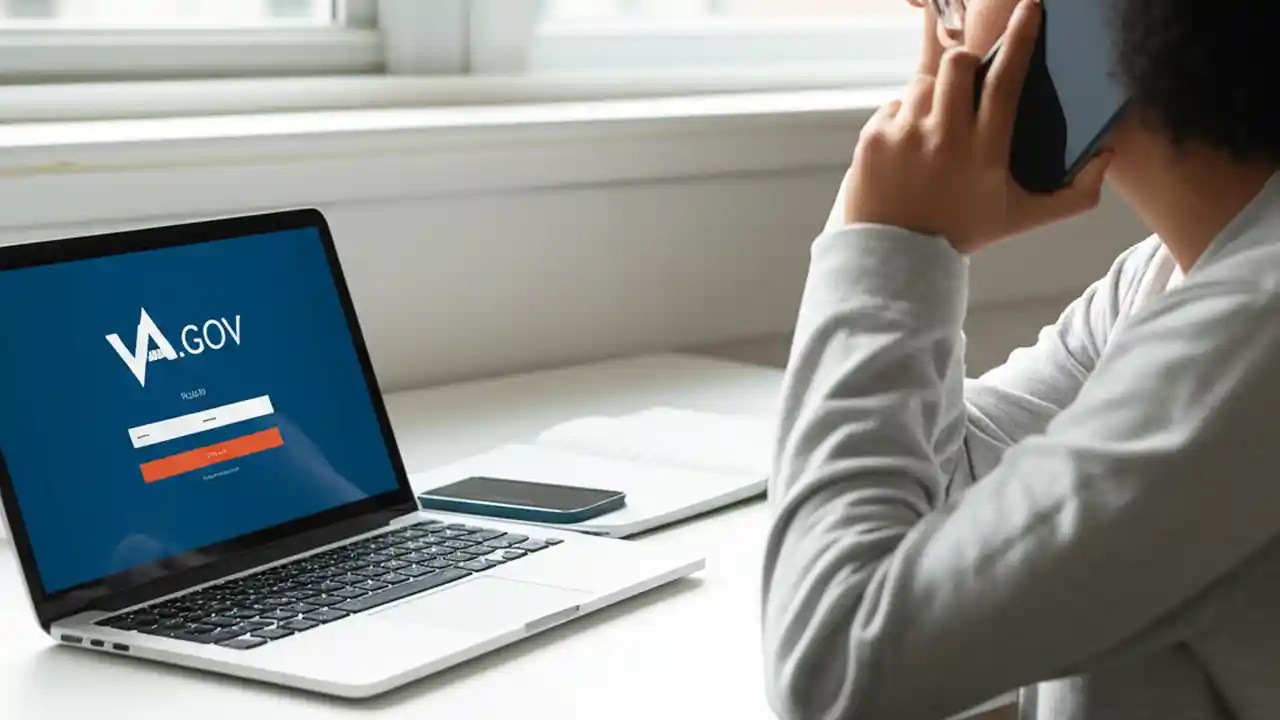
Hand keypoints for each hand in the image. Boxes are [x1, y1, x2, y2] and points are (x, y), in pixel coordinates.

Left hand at [844, 0, 1111, 254]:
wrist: (894, 257)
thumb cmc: (961, 232)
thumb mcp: (1022, 218)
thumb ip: (1075, 194)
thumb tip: (1107, 155)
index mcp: (985, 152)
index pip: (1005, 81)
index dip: (1020, 39)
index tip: (1029, 8)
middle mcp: (945, 139)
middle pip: (957, 64)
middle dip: (964, 63)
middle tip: (964, 86)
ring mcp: (905, 137)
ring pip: (923, 84)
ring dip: (931, 100)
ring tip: (931, 138)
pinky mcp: (873, 139)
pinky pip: (892, 107)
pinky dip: (900, 122)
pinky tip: (905, 154)